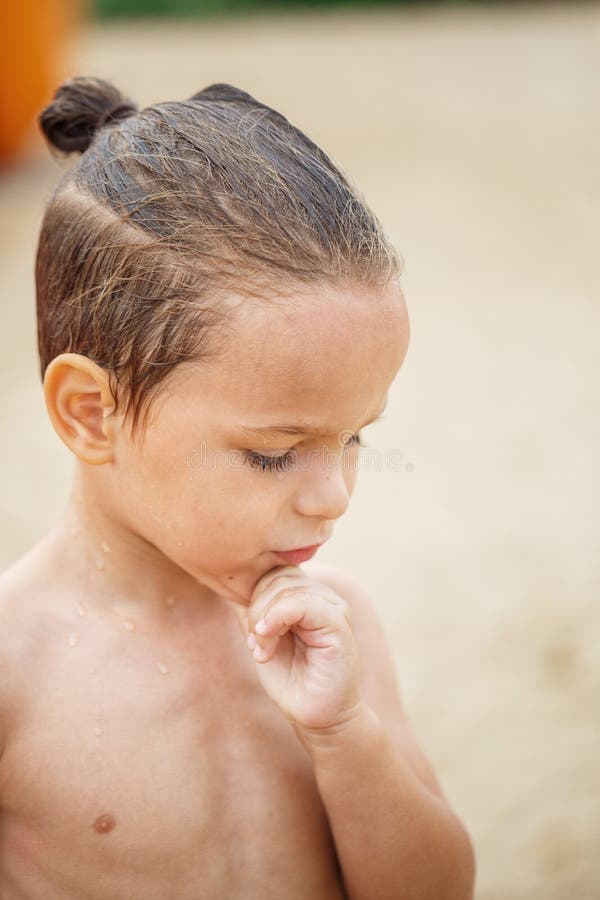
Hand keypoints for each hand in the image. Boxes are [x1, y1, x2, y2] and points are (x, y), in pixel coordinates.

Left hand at [240, 565, 363, 733]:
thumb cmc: (291, 681)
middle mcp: (323, 596)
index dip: (253, 594)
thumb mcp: (261, 639)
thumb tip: (230, 583)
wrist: (317, 716)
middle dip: (255, 606)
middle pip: (278, 575)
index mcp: (307, 596)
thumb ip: (252, 612)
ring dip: (264, 617)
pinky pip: (304, 603)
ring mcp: (333, 607)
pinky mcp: (338, 623)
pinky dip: (277, 617)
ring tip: (262, 648)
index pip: (273, 571)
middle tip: (254, 642)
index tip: (249, 630)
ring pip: (287, 587)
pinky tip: (268, 639)